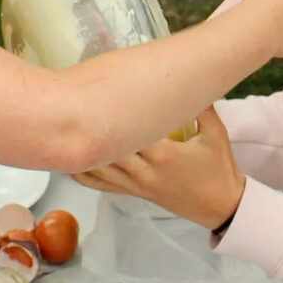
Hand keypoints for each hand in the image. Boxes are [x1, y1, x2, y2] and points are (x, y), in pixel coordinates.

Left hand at [74, 106, 246, 230]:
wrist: (220, 205)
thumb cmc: (219, 168)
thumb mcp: (216, 133)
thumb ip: (203, 107)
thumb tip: (193, 77)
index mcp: (164, 155)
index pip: (131, 133)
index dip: (113, 117)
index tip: (98, 98)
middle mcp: (144, 172)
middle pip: (108, 150)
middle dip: (91, 131)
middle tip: (70, 110)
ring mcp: (136, 185)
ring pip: (100, 170)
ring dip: (83, 152)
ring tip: (62, 132)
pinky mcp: (134, 193)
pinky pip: (102, 186)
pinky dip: (84, 175)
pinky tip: (69, 163)